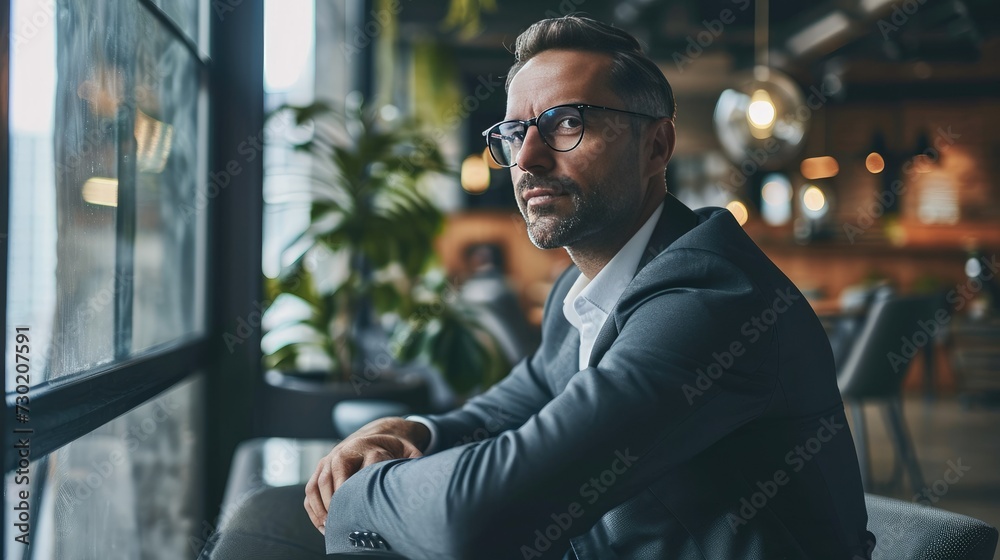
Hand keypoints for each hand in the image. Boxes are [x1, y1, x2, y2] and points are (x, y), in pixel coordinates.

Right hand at [304, 417, 430, 533]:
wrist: (379, 433)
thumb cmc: (394, 449)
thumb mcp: (409, 452)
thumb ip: (415, 463)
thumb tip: (420, 480)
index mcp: (369, 446)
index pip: (362, 468)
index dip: (360, 489)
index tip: (363, 510)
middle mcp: (345, 451)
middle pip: (333, 476)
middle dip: (337, 501)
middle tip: (342, 522)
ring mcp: (330, 458)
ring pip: (318, 483)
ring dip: (322, 508)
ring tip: (331, 527)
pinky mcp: (321, 467)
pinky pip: (310, 489)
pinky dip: (313, 508)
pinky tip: (323, 524)